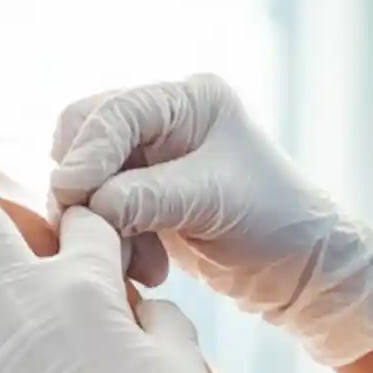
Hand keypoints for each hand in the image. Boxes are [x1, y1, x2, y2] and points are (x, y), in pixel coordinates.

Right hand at [50, 73, 372, 365]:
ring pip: (88, 179)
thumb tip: (85, 202)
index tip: (70, 195)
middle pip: (87, 137)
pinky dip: (114, 241)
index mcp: (190, 100)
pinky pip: (101, 212)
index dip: (87, 154)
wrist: (302, 272)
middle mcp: (166, 120)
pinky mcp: (144, 198)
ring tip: (139, 264)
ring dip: (101, 224)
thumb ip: (145, 196)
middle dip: (86, 188)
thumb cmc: (274, 224)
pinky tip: (148, 269)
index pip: (115, 113)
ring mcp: (151, 159)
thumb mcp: (212, 203)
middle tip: (95, 232)